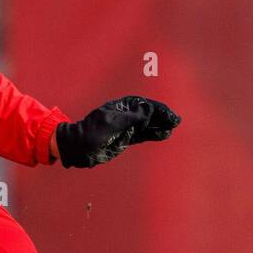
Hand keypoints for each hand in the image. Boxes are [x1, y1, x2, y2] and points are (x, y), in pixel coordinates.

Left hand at [55, 95, 179, 168]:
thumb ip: (130, 117)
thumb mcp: (110, 123)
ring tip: (173, 126)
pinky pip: (142, 135)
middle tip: (176, 120)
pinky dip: (153, 134)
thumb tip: (148, 109)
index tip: (168, 113)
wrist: (76, 148)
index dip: (156, 108)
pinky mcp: (124, 139)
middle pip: (147, 113)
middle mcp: (123, 116)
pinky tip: (163, 134)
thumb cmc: (90, 133)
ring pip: (147, 125)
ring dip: (160, 125)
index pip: (142, 105)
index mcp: (119, 108)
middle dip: (161, 116)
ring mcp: (124, 127)